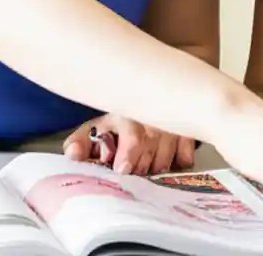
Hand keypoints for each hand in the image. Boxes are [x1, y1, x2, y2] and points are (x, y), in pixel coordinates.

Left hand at [63, 114, 195, 175]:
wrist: (155, 92)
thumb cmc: (122, 118)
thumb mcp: (96, 126)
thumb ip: (80, 143)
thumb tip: (73, 156)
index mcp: (127, 118)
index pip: (133, 140)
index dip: (127, 157)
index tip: (122, 167)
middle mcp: (153, 123)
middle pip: (147, 160)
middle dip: (136, 170)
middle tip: (129, 167)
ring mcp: (173, 130)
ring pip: (164, 164)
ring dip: (153, 168)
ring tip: (144, 161)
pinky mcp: (189, 136)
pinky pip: (184, 161)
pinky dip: (176, 164)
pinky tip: (165, 157)